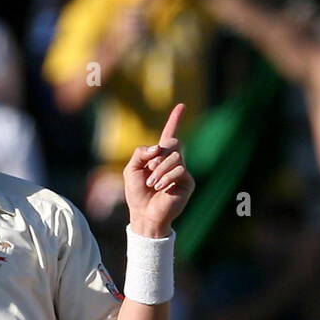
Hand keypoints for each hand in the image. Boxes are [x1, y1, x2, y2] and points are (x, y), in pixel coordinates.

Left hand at [123, 103, 194, 237]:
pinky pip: (180, 169)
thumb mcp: (131, 169)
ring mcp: (182, 171)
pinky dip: (167, 177)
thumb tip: (159, 147)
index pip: (169, 135)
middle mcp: (173, 162)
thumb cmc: (137, 194)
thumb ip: (140, 153)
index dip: (175, 120)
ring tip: (152, 183)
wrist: (144, 214)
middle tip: (149, 170)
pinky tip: (160, 187)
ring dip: (160, 169)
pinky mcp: (188, 182)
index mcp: (160, 157)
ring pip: (176, 156)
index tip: (181, 105)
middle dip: (158, 156)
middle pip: (172, 143)